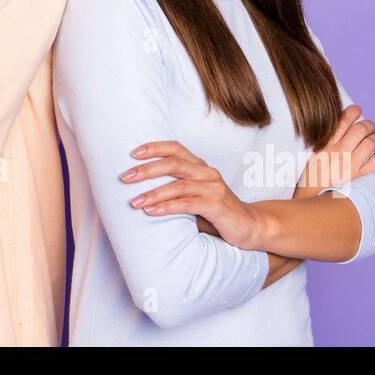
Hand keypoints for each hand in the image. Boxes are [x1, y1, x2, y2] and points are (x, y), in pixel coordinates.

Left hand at [123, 140, 264, 249]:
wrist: (250, 227)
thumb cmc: (216, 213)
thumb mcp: (194, 198)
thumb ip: (176, 191)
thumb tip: (141, 192)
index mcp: (201, 167)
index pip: (175, 148)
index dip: (154, 147)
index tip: (132, 153)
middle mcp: (207, 173)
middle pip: (173, 163)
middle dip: (146, 170)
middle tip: (124, 177)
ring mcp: (213, 188)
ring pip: (178, 185)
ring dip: (153, 193)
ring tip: (134, 202)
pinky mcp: (216, 205)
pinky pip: (187, 204)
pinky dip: (167, 207)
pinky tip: (151, 212)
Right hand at [295, 104, 374, 195]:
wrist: (313, 200)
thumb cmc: (310, 176)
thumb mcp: (311, 154)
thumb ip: (324, 140)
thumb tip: (338, 125)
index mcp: (324, 145)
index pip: (342, 121)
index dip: (353, 112)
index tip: (357, 109)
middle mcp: (339, 152)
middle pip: (360, 130)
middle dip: (368, 125)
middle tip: (370, 125)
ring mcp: (350, 165)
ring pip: (371, 143)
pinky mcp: (359, 177)